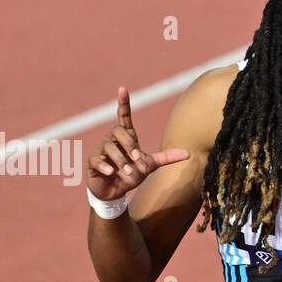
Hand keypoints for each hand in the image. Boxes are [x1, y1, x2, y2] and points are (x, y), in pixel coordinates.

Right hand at [86, 86, 190, 200]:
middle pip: (118, 131)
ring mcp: (101, 150)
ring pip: (108, 146)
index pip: (123, 116)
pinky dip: (105, 166)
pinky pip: (97, 159)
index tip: (123, 89)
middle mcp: (112, 140)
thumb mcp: (150, 165)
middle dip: (129, 145)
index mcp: (126, 137)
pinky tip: (111, 172)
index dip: (123, 103)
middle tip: (137, 160)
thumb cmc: (131, 174)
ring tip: (128, 172)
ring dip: (120, 160)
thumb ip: (166, 158)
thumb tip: (188, 153)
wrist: (116, 192)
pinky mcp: (93, 162)